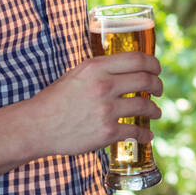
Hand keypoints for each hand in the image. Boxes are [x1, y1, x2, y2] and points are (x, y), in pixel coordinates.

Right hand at [25, 53, 162, 158]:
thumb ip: (100, 70)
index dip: (153, 63)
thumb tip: (125, 69)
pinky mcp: (107, 132)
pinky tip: (147, 135)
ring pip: (144, 106)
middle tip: (159, 90)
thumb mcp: (77, 74)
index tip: (157, 69)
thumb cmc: (55, 99)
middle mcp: (104, 85)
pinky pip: (135, 131)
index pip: (137, 59)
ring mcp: (106, 109)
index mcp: (96, 67)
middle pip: (145, 80)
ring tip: (156, 112)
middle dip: (158, 85)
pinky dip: (145, 134)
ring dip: (155, 110)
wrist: (37, 126)